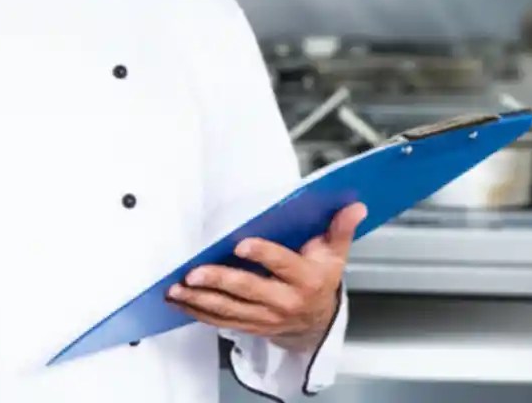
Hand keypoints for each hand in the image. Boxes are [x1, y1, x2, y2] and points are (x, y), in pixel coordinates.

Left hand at [166, 202, 366, 352]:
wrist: (317, 322)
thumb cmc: (319, 280)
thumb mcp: (335, 254)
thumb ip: (340, 229)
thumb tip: (354, 206)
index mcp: (305, 279)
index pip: (282, 265)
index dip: (263, 255)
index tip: (241, 245)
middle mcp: (284, 301)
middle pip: (248, 289)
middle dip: (219, 280)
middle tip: (194, 273)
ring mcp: (265, 317)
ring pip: (228, 309)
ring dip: (199, 299)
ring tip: (177, 289)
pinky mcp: (249, 326)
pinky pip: (220, 320)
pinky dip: (197, 312)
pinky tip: (179, 302)